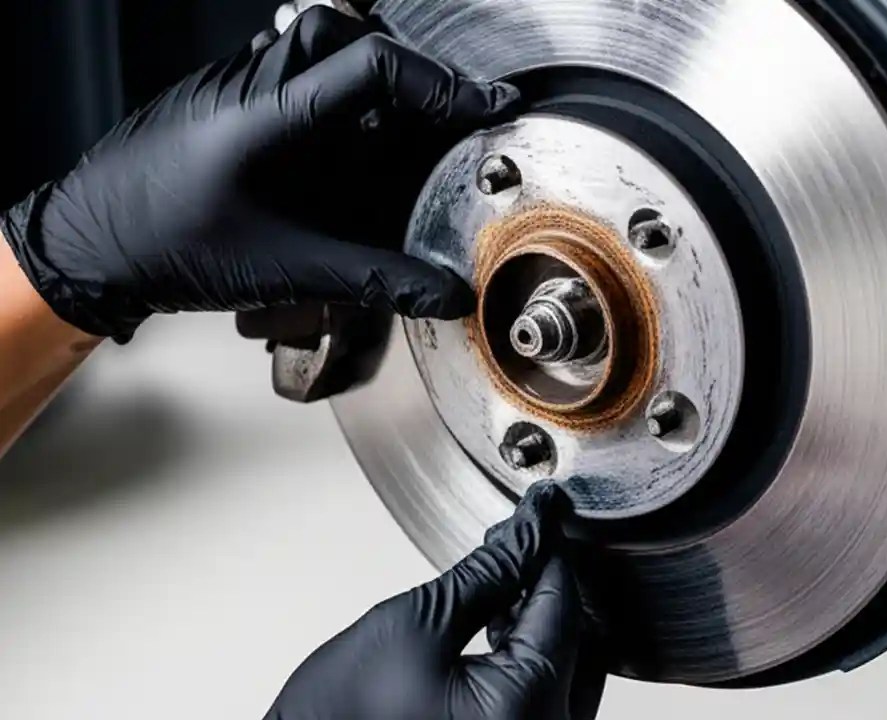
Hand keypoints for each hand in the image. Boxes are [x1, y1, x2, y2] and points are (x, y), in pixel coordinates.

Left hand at [0, 6, 517, 340]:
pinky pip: (287, 75)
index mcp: (271, 114)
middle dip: (404, 67)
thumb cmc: (168, 247)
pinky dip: (328, 99)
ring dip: (364, 79)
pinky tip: (338, 146)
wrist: (87, 246)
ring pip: (313, 47)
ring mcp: (232, 86)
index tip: (483, 105)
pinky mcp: (221, 102)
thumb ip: (375, 278)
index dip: (441, 84)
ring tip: (397, 126)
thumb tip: (444, 291)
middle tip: (441, 105)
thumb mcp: (286, 269)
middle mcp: (251, 84)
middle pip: (345, 33)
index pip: (373, 64)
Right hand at [265, 482, 606, 719]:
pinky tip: (503, 622)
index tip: (543, 508)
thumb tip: (530, 530)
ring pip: (568, 664)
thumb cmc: (340, 718)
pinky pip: (548, 692)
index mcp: (528, 706)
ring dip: (543, 614)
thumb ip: (487, 573)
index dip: (549, 546)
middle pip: (579, 635)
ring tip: (505, 575)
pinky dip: (532, 650)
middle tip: (521, 537)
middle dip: (551, 579)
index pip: (562, 604)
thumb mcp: (417, 624)